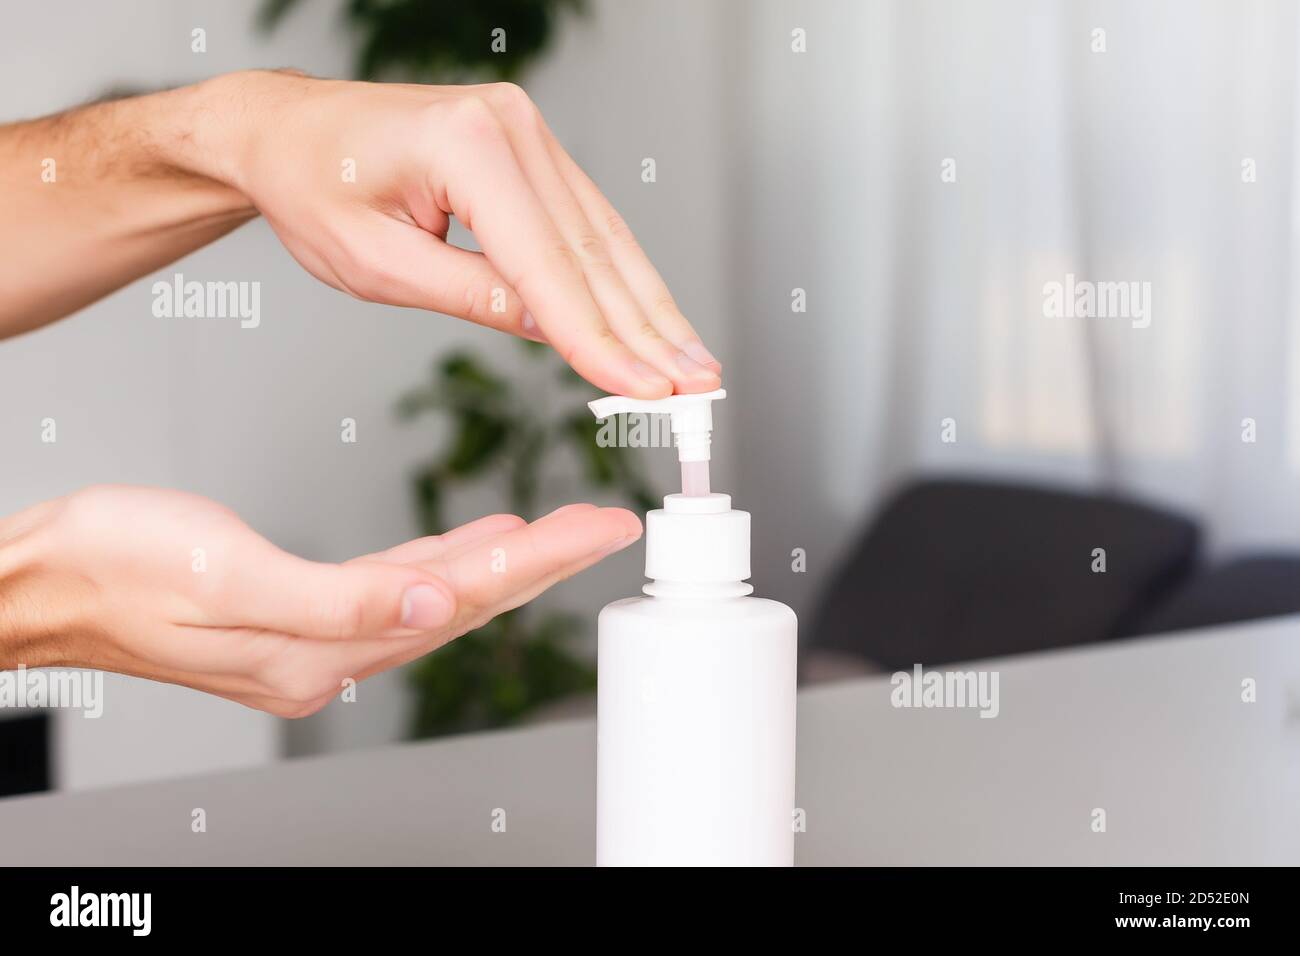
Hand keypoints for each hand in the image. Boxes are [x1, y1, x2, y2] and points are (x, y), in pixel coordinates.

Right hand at [0, 485, 639, 716]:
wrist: (42, 577)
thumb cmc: (116, 566)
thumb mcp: (227, 575)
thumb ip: (338, 599)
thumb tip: (431, 610)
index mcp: (321, 647)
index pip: (460, 600)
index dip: (539, 561)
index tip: (600, 530)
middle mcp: (330, 649)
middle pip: (463, 600)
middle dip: (542, 562)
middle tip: (606, 526)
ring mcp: (315, 633)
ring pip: (436, 593)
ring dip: (501, 561)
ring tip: (559, 530)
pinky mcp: (297, 610)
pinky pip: (395, 585)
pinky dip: (442, 561)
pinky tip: (470, 542)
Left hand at [205, 70, 720, 397]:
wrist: (287, 131)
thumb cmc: (313, 186)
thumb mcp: (376, 262)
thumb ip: (471, 295)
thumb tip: (550, 331)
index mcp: (466, 145)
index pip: (548, 265)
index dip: (600, 339)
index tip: (644, 391)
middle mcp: (511, 127)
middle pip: (595, 250)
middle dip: (650, 330)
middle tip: (697, 389)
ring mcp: (528, 134)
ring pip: (606, 240)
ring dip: (653, 309)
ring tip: (694, 365)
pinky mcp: (531, 153)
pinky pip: (588, 225)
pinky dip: (623, 280)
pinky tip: (656, 319)